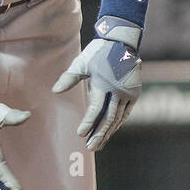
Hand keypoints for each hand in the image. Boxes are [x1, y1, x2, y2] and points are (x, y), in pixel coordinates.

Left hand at [52, 16, 143, 150]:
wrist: (122, 41)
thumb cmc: (98, 52)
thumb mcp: (82, 63)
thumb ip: (69, 78)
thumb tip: (55, 91)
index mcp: (104, 84)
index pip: (96, 108)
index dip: (88, 122)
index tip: (80, 134)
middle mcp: (119, 91)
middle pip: (108, 118)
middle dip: (99, 134)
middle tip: (90, 147)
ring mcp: (129, 93)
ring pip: (118, 118)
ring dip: (108, 132)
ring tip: (98, 144)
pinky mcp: (135, 94)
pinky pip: (125, 113)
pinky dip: (117, 124)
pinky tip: (110, 132)